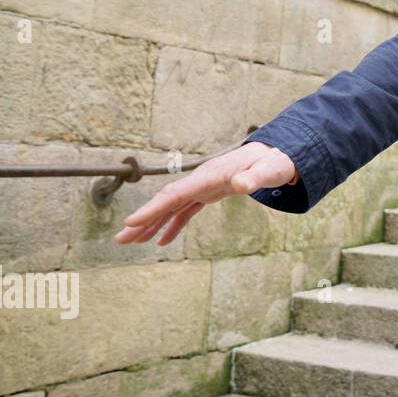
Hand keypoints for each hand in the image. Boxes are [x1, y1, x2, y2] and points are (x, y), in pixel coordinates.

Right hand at [112, 142, 297, 245]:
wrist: (277, 154)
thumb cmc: (273, 161)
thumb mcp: (268, 169)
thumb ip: (253, 177)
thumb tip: (240, 184)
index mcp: (210, 175)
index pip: (175, 194)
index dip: (153, 208)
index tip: (132, 222)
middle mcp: (201, 180)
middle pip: (166, 201)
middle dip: (142, 220)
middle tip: (120, 239)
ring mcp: (203, 186)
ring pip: (171, 207)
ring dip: (151, 225)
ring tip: (131, 242)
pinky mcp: (209, 193)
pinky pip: (185, 211)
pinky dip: (172, 225)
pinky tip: (161, 241)